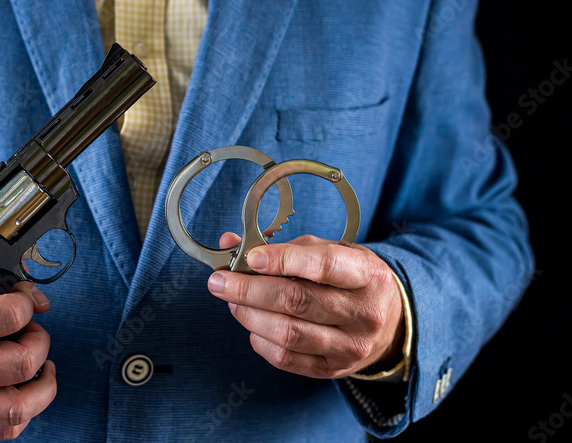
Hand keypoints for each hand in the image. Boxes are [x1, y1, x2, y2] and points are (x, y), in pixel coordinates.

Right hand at [0, 260, 55, 439]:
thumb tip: (32, 294)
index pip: (9, 317)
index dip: (26, 302)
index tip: (22, 299)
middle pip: (23, 362)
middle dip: (37, 339)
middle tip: (28, 328)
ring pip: (20, 406)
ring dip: (41, 382)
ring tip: (37, 363)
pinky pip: (1, 429)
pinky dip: (23, 410)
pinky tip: (23, 387)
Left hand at [207, 233, 403, 378]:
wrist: (391, 321)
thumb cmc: (352, 279)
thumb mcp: (333, 251)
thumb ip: (285, 246)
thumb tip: (232, 242)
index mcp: (367, 275)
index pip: (323, 265)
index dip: (282, 260)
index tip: (251, 257)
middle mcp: (363, 314)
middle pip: (297, 301)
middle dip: (249, 289)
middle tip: (220, 280)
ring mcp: (350, 346)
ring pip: (288, 333)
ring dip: (249, 315)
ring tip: (232, 300)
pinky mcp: (333, 369)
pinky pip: (286, 359)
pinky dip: (260, 340)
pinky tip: (252, 324)